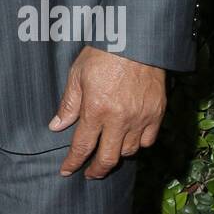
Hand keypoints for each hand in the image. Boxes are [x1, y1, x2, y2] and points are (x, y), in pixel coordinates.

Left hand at [49, 46, 165, 178]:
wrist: (136, 40)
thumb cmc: (104, 53)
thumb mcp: (77, 74)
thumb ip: (69, 104)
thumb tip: (56, 126)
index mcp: (96, 109)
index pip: (82, 146)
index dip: (73, 162)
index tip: (66, 171)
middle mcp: (119, 119)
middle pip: (108, 158)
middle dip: (96, 170)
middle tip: (89, 174)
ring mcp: (140, 118)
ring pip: (128, 151)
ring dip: (116, 155)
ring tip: (108, 151)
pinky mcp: (157, 113)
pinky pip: (148, 140)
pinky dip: (138, 144)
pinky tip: (129, 140)